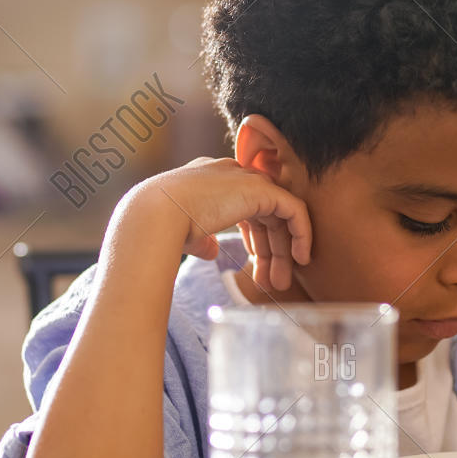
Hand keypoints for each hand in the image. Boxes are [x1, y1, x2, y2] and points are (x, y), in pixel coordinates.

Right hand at [129, 157, 311, 290]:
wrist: (155, 217)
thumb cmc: (161, 228)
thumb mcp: (186, 233)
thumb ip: (203, 237)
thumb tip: (211, 250)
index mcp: (212, 179)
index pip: (245, 206)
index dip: (254, 238)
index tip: (254, 265)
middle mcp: (231, 173)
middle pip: (264, 213)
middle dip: (270, 250)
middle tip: (273, 282)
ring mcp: (246, 178)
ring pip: (280, 215)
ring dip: (283, 250)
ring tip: (280, 283)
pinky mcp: (261, 188)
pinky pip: (294, 209)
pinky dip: (301, 233)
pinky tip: (300, 259)